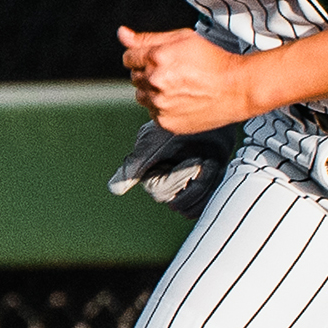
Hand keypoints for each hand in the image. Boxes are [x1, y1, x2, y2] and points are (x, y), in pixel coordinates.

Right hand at [108, 119, 239, 218]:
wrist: (213, 119)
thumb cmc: (183, 126)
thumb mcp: (156, 141)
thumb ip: (135, 164)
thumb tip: (113, 189)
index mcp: (149, 175)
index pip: (160, 192)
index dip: (179, 178)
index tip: (194, 159)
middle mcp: (163, 186)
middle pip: (177, 203)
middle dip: (196, 180)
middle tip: (204, 159)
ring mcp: (182, 191)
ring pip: (191, 209)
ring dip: (206, 184)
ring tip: (210, 162)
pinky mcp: (200, 193)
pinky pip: (204, 207)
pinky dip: (213, 188)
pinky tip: (214, 169)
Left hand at [118, 26, 258, 133]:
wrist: (236, 88)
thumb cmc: (213, 61)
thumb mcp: (182, 38)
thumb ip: (147, 38)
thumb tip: (122, 34)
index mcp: (157, 57)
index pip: (128, 57)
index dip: (142, 56)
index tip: (156, 59)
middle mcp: (155, 82)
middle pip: (134, 77)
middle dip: (148, 73)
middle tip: (173, 72)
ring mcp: (160, 104)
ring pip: (141, 97)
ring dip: (152, 92)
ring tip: (178, 87)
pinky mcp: (166, 122)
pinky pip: (153, 114)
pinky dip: (162, 108)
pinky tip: (181, 100)